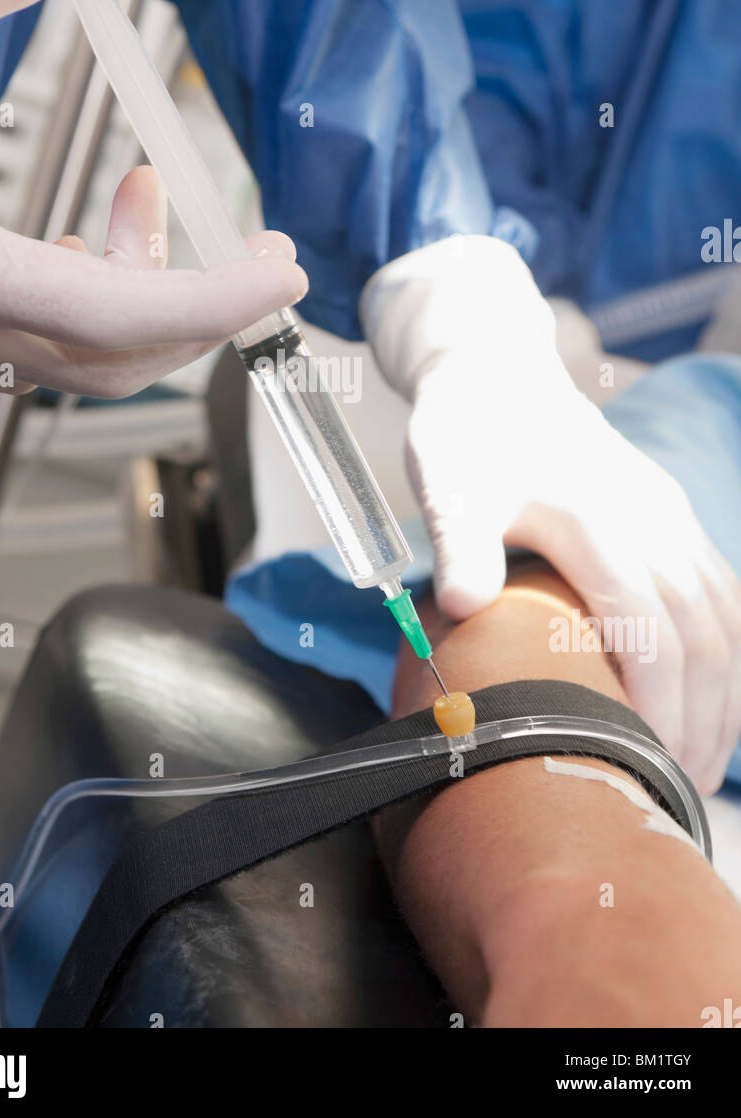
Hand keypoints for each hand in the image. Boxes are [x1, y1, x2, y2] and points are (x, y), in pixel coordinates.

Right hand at [0, 0, 306, 396]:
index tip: (286, 272)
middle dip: (201, 305)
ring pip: (69, 359)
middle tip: (259, 251)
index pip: (119, 314)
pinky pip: (25, 344)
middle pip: (115, 358)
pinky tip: (73, 233)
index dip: (217, 299)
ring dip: (135, 291)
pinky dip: (78, 297)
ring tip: (144, 194)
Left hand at [362, 234, 740, 792]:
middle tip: (675, 787)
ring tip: (701, 763)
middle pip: (700, 633)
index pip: (649, 626)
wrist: (497, 372)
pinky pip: (721, 592)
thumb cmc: (468, 433)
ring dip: (723, 692)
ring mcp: (669, 517)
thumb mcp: (447, 482)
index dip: (655, 698)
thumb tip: (460, 607)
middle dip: (698, 715)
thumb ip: (459, 543)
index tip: (645, 758)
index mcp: (599, 519)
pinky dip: (728, 651)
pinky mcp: (671, 517)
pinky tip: (716, 697)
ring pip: (723, 616)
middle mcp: (651, 519)